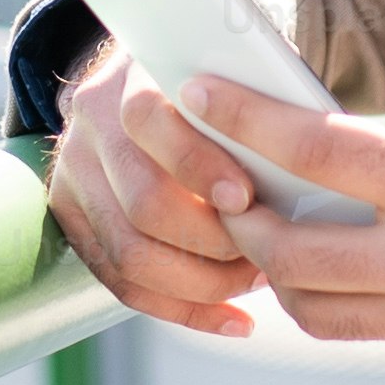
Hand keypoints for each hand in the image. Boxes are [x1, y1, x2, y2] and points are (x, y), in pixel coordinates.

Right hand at [46, 40, 265, 340]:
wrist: (150, 76)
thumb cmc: (218, 78)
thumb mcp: (235, 65)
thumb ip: (258, 94)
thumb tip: (310, 146)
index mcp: (129, 76)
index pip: (147, 121)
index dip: (198, 166)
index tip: (246, 198)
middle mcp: (91, 124)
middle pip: (141, 204)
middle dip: (211, 241)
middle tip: (266, 250)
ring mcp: (75, 174)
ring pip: (129, 254)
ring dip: (201, 282)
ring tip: (255, 280)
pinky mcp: (74, 219)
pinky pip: (122, 283)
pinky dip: (182, 309)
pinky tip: (233, 319)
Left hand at [181, 80, 384, 384]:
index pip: (320, 152)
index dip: (247, 121)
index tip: (201, 96)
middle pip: (290, 252)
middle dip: (242, 223)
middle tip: (229, 197)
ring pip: (316, 313)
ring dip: (284, 277)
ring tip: (284, 243)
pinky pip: (380, 336)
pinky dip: (363, 305)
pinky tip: (375, 277)